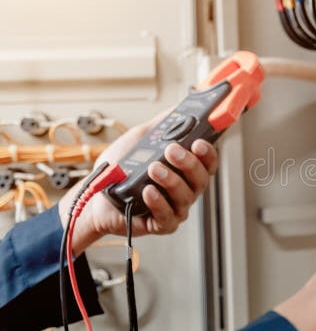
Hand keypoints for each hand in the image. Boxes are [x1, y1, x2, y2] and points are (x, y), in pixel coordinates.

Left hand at [59, 115, 218, 253]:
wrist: (93, 194)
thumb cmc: (119, 169)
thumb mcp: (141, 139)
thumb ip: (162, 125)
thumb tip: (179, 106)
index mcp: (186, 170)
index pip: (208, 162)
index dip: (208, 153)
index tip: (198, 142)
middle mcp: (185, 189)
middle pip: (201, 179)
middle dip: (188, 164)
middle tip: (171, 151)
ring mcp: (175, 208)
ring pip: (185, 196)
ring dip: (171, 181)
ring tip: (153, 168)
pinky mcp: (161, 224)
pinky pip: (167, 216)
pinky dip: (159, 203)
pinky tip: (148, 191)